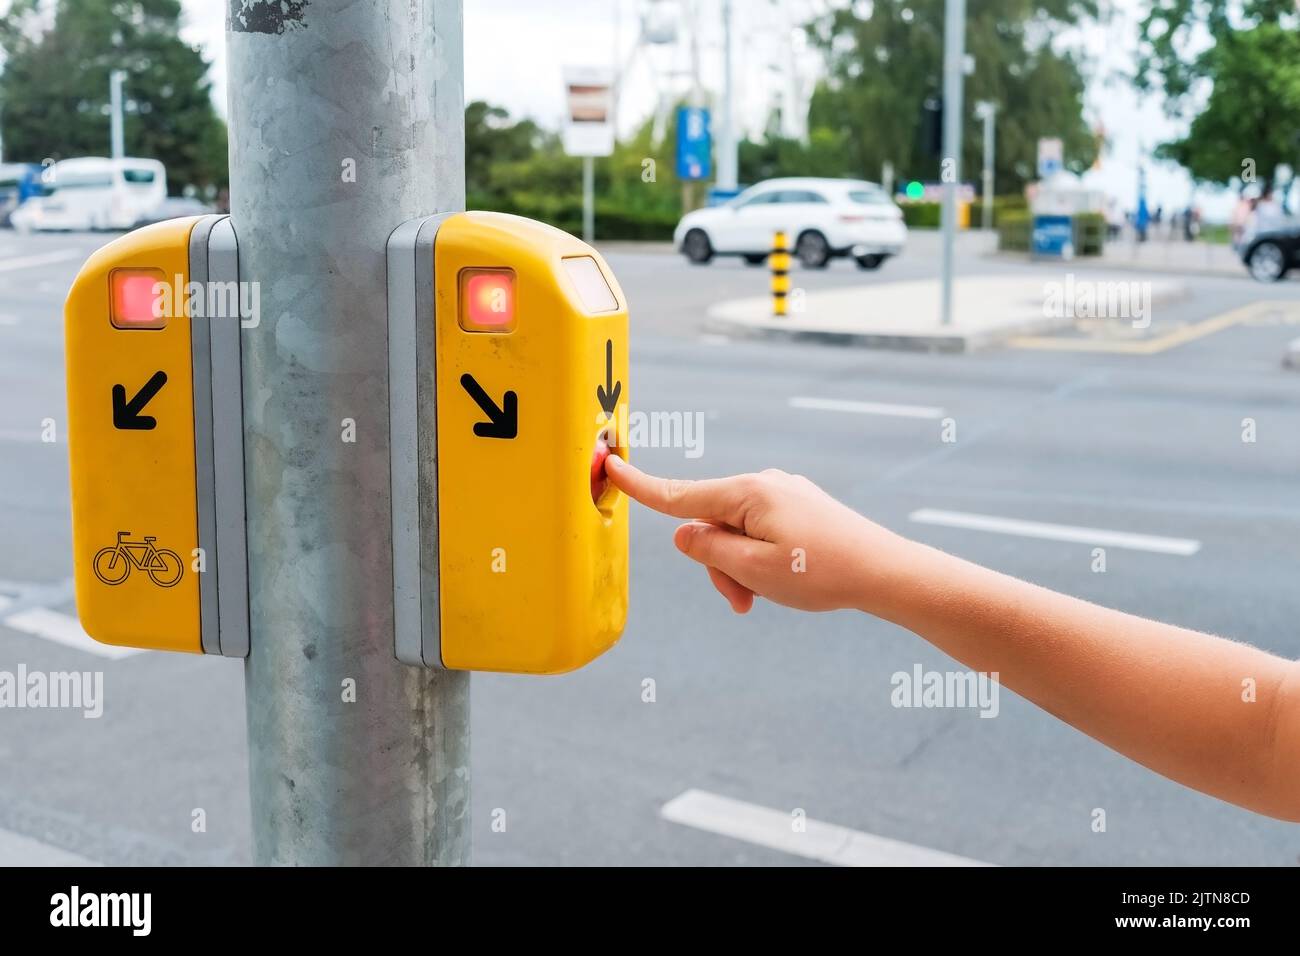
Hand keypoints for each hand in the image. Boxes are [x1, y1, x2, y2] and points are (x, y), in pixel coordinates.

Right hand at [606, 455, 904, 613]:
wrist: (885, 571)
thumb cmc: (823, 573)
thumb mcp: (754, 571)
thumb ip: (709, 551)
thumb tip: (683, 533)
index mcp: (747, 493)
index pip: (680, 494)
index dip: (641, 486)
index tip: (610, 466)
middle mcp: (762, 484)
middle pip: (709, 524)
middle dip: (716, 565)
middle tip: (742, 602)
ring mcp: (781, 493)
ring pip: (734, 534)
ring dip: (738, 568)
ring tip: (765, 597)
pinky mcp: (796, 507)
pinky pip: (758, 532)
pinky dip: (758, 560)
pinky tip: (785, 580)